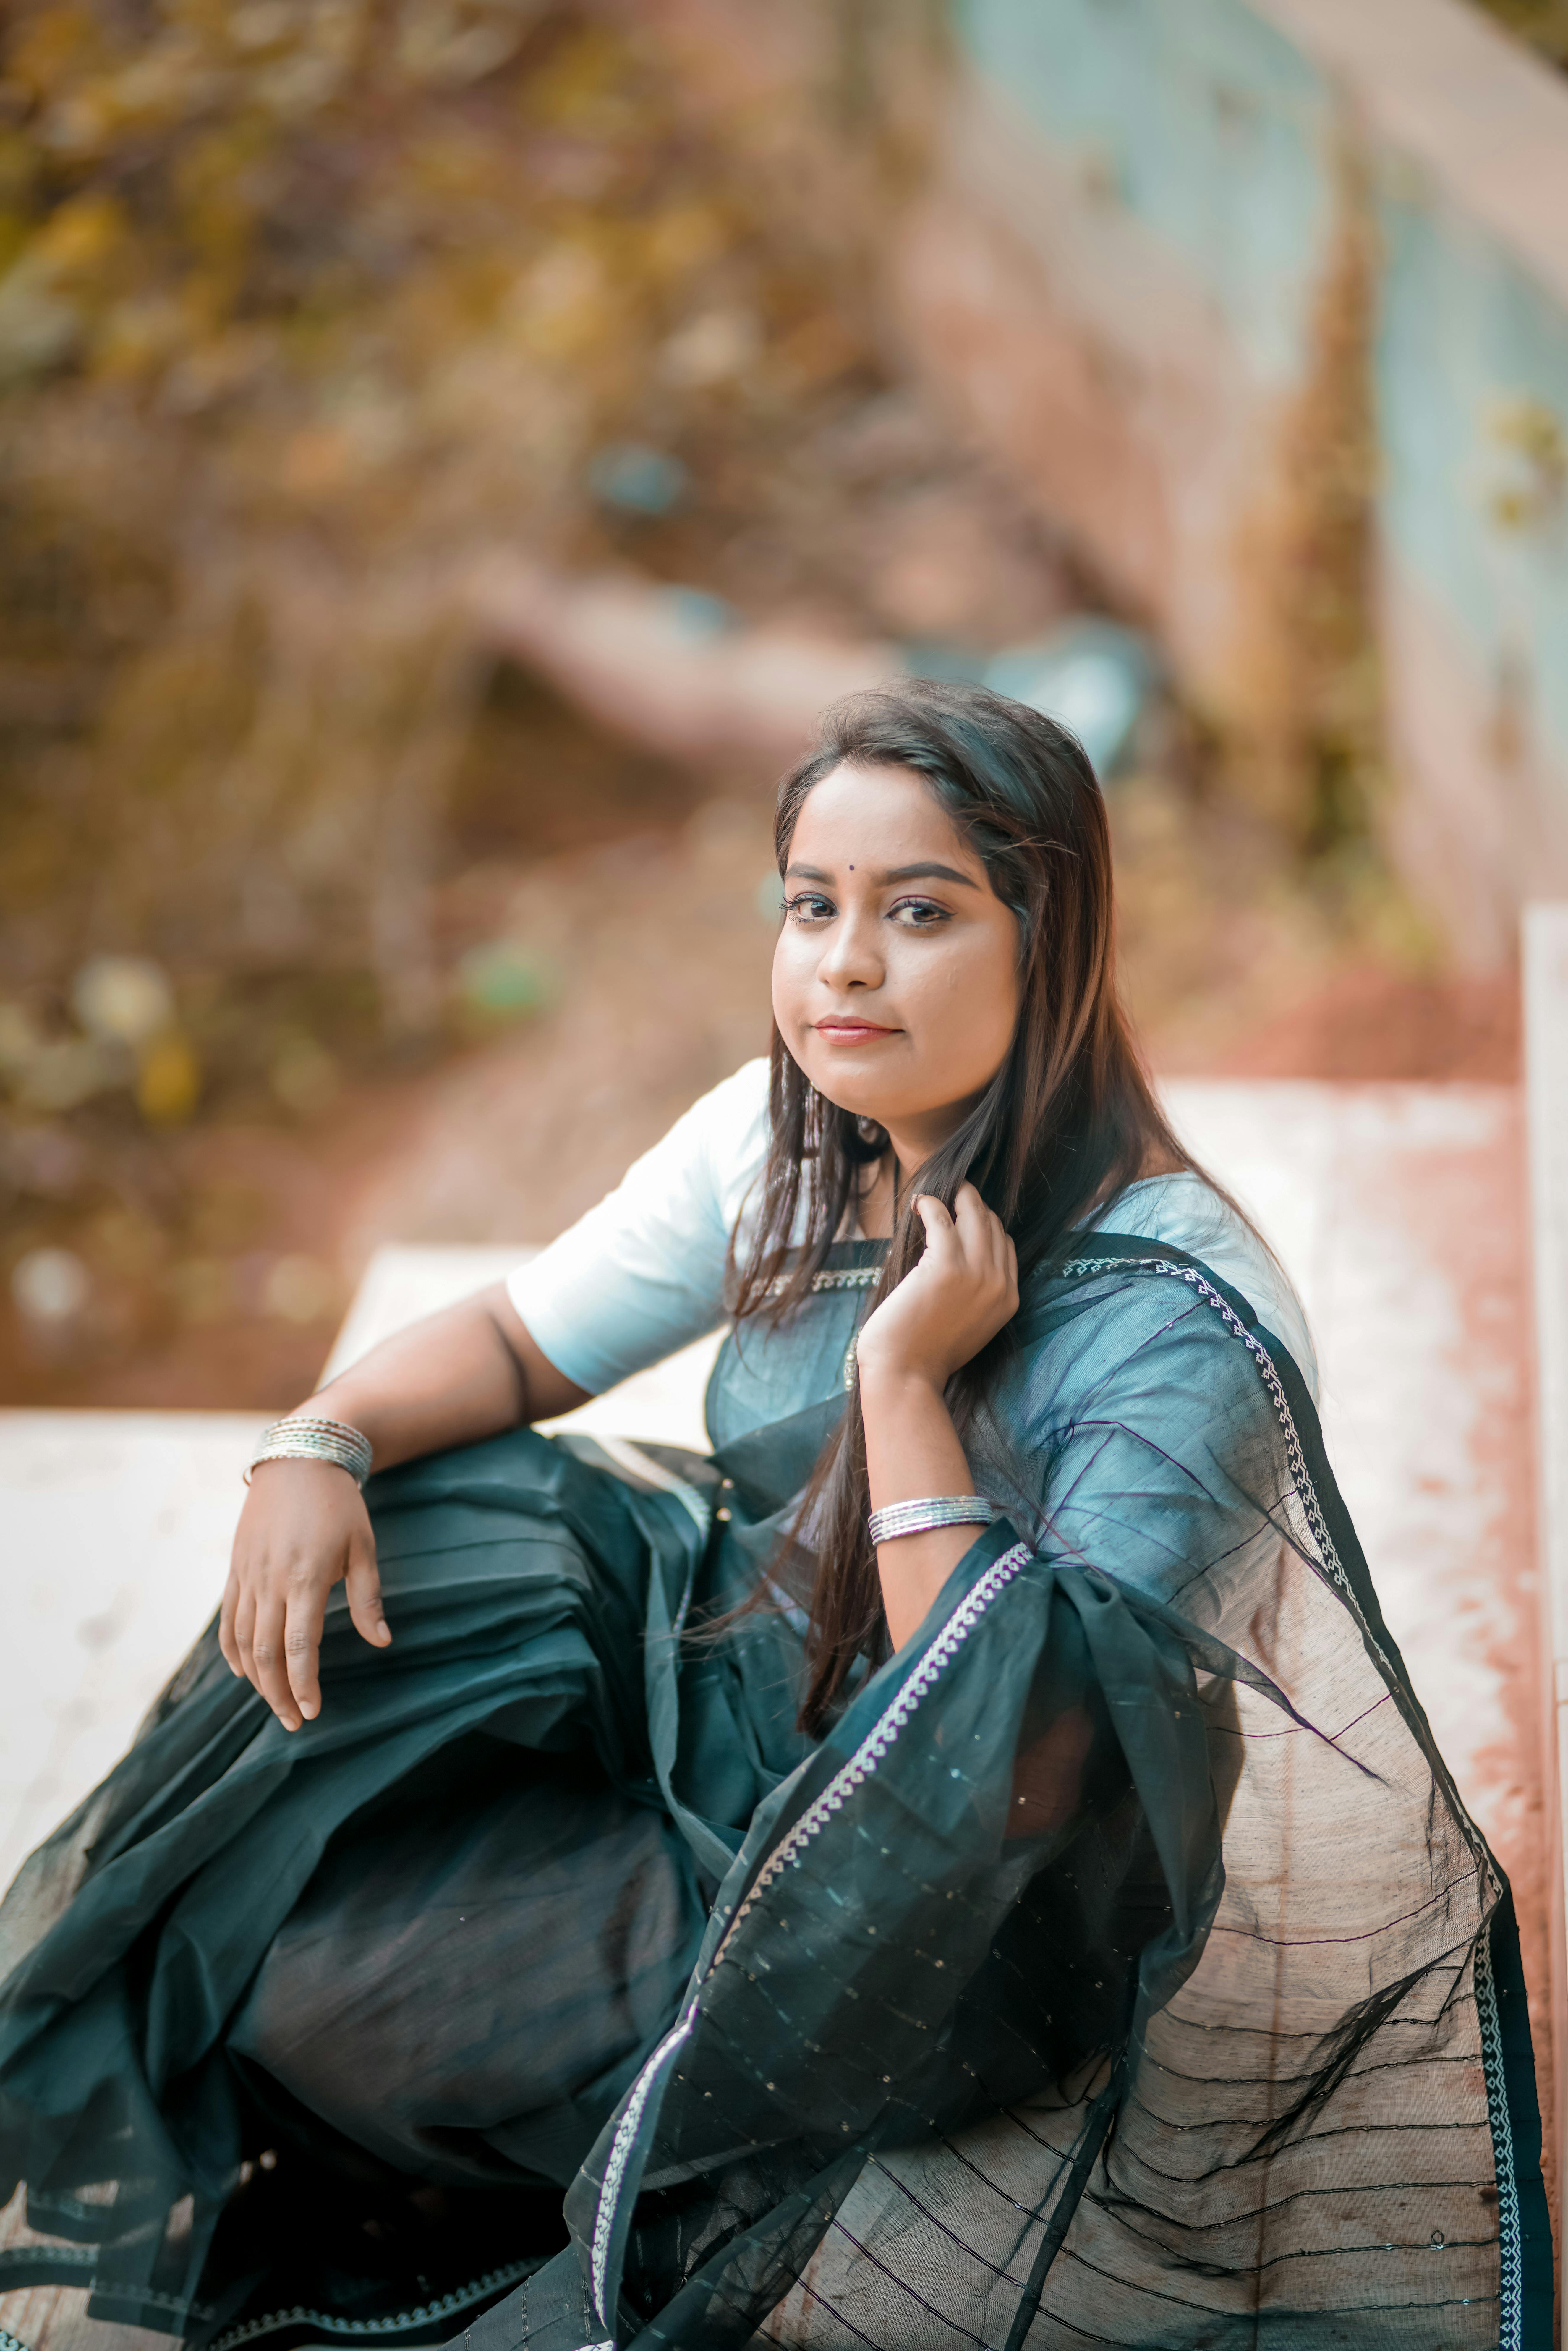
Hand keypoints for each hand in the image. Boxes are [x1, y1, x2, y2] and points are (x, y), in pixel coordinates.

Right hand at [220, 1460, 389, 1729]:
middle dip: (278, 1694)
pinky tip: (244, 1671)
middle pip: (267, 1653)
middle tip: (295, 1721)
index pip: (299, 1647)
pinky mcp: (235, 1568)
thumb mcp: (363, 1547)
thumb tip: (382, 1641)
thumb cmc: (339, 1505)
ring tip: (275, 1703)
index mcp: (306, 1577)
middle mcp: (271, 1580)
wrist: (298, 1460)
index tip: (313, 1712)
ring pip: (243, 1641)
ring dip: (256, 1679)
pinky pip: (228, 1618)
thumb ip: (368, 1598)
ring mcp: (248, 1575)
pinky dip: (232, 1650)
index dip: (303, 1685)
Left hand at [855, 1182, 1018, 1392]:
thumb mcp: (969, 1325)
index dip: (985, 1226)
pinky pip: (942, 1217)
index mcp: (1008, 1299)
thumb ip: (976, 1294)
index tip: (963, 1219)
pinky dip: (929, 1204)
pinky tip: (917, 1204)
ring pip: (974, 1213)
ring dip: (955, 1196)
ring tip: (933, 1197)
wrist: (907, 1375)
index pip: (1006, 1245)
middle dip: (971, 1205)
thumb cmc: (925, 1353)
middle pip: (993, 1224)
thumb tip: (961, 1260)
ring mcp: (977, 1272)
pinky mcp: (946, 1263)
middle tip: (949, 1197)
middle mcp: (999, 1283)